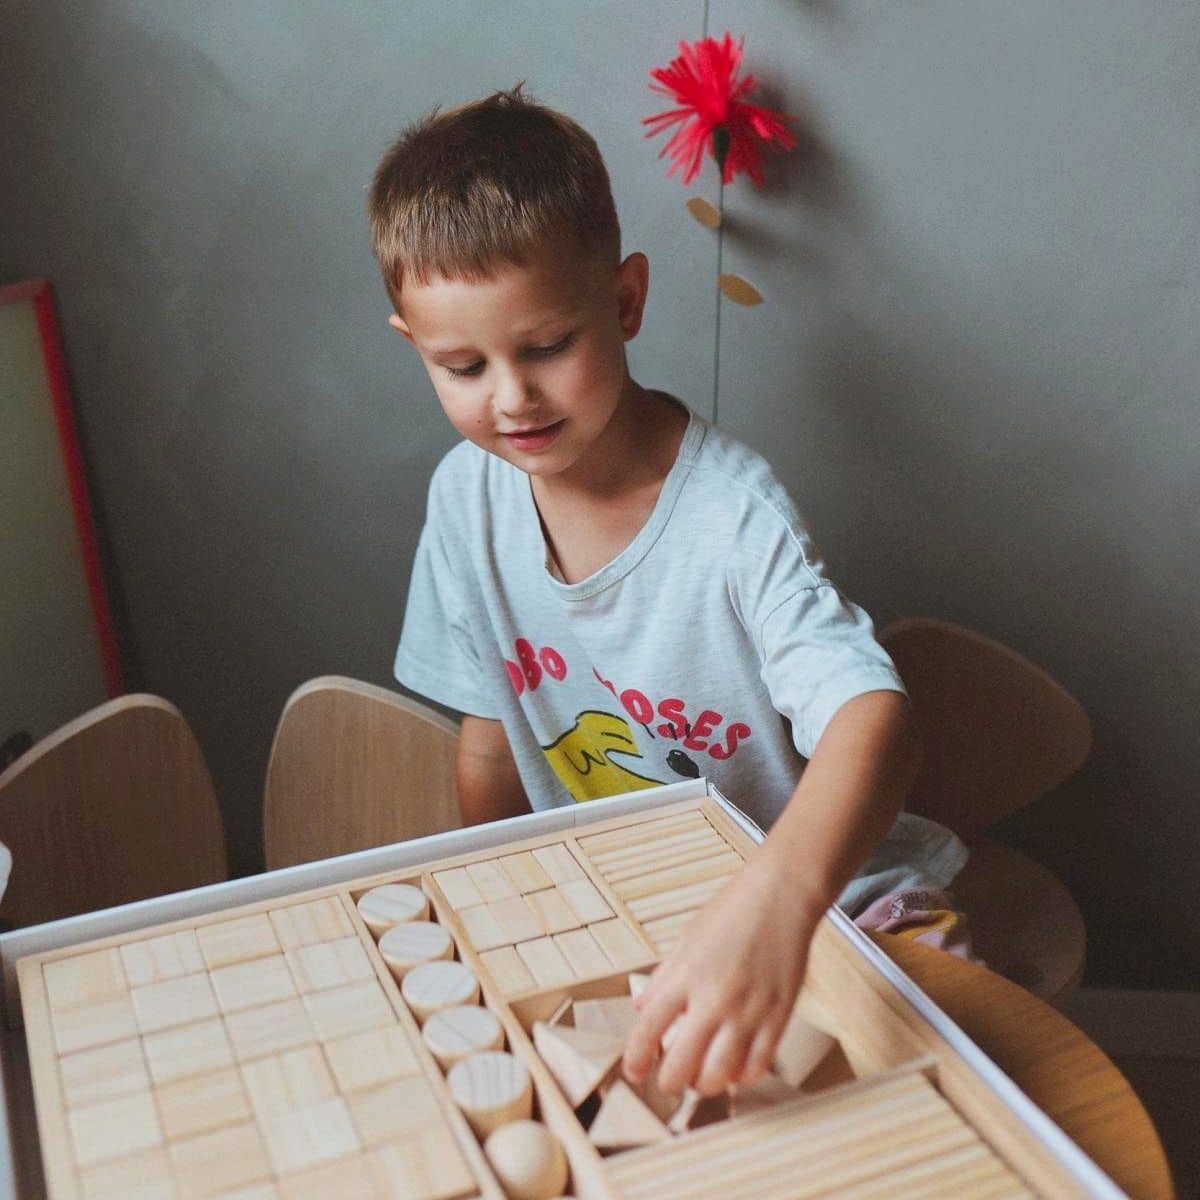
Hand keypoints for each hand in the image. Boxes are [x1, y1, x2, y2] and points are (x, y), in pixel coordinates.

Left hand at [621, 850, 821, 1096]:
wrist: (781, 895)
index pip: (648, 1030)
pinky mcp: (779, 1017)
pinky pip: (757, 1066)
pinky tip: (734, 1069)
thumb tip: (642, 1008)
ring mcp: (749, 1011)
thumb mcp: (687, 938)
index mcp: (685, 974)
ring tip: (700, 1078)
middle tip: (668, 1080)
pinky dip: (741, 1077)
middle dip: (669, 1082)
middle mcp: (714, 998)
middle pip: (682, 1065)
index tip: (635, 1070)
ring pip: (720, 1075)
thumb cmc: (733, 910)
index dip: (636, 1059)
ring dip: (704, 1085)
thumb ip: (664, 977)